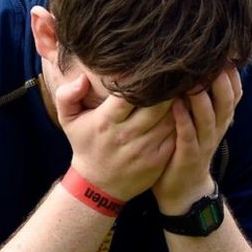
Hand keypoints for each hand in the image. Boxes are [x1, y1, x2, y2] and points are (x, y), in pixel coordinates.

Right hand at [55, 73, 175, 200]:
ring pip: (170, 119)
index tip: (153, 66)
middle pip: (157, 105)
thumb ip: (67, 96)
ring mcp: (144, 148)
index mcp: (107, 120)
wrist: (98, 185)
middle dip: (168, 88)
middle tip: (175, 73)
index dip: (144, 79)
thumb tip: (83, 77)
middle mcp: (127, 134)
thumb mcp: (68, 121)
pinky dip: (181, 121)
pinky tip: (184, 110)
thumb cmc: (86, 145)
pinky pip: (176, 135)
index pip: (130, 94)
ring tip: (184, 87)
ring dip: (179, 103)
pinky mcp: (158, 159)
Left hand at [152, 69, 241, 214]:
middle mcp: (217, 129)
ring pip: (209, 117)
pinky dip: (183, 120)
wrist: (183, 191)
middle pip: (226, 100)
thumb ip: (203, 97)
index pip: (235, 91)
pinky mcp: (188, 157)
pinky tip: (175, 105)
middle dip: (221, 79)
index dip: (232, 72)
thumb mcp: (201, 121)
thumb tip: (200, 64)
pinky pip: (187, 136)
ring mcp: (204, 144)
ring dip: (202, 97)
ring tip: (193, 78)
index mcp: (221, 118)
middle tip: (212, 58)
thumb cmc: (187, 147)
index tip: (224, 49)